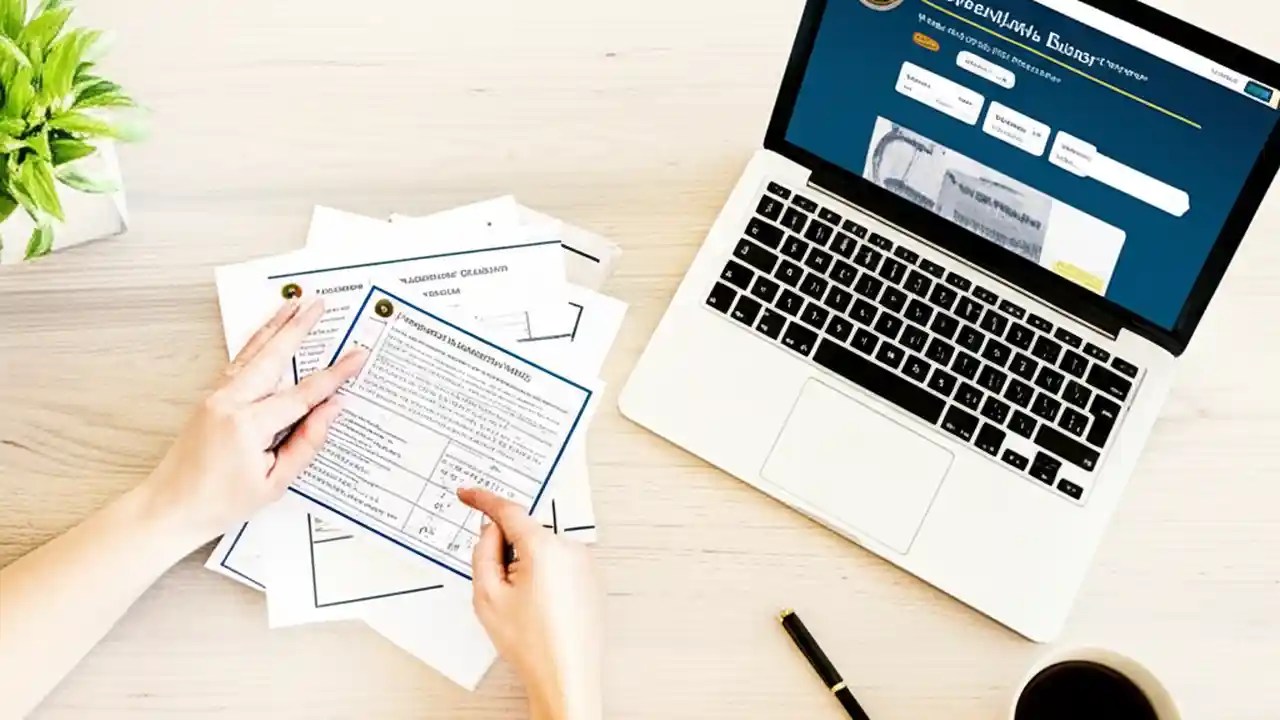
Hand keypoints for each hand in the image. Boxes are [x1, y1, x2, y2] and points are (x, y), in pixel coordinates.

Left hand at [139, 298, 366, 546]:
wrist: (169, 507)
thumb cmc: (221, 503)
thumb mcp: (275, 483)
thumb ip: (307, 443)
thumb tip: (331, 410)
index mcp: (248, 426)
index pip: (304, 394)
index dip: (335, 374)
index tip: (357, 356)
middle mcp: (230, 403)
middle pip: (272, 356)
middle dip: (298, 327)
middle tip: (318, 304)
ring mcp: (216, 397)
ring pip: (251, 353)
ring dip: (274, 327)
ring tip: (293, 305)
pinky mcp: (210, 399)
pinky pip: (237, 364)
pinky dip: (254, 344)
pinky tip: (265, 333)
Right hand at [459, 488, 602, 719]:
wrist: (565, 675)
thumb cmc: (531, 643)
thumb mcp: (487, 596)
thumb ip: (483, 553)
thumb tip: (490, 531)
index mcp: (545, 548)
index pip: (509, 511)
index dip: (483, 500)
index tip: (468, 494)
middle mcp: (571, 549)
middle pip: (526, 534)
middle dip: (508, 553)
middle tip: (501, 591)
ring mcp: (585, 562)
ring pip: (542, 551)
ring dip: (527, 568)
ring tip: (527, 608)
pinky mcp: (592, 577)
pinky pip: (559, 564)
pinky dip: (545, 577)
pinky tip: (543, 609)